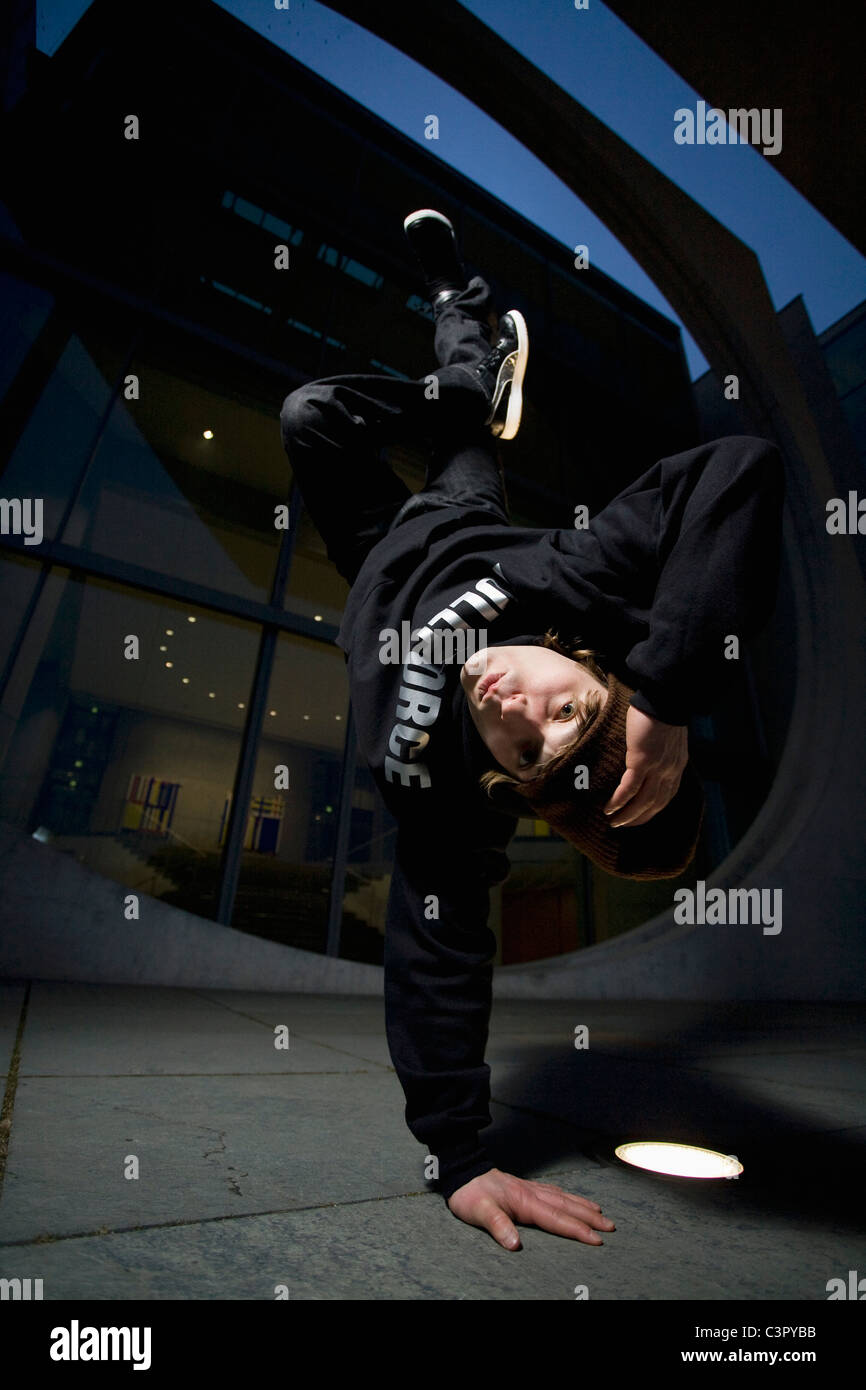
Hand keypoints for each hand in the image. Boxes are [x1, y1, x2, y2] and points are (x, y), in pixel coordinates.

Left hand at [447, 1168, 614, 1249]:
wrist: (463, 1170)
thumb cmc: (470, 1194)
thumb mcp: (479, 1211)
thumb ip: (498, 1225)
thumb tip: (515, 1244)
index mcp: (525, 1201)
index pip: (556, 1219)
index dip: (577, 1230)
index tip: (596, 1239)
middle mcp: (532, 1193)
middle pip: (567, 1207)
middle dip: (589, 1218)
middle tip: (610, 1227)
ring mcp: (531, 1188)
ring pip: (563, 1197)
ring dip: (583, 1206)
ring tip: (601, 1213)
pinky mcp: (526, 1187)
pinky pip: (554, 1192)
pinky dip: (569, 1197)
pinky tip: (573, 1200)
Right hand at [603, 705, 687, 827]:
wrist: (665, 698)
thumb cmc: (663, 711)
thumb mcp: (668, 737)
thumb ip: (661, 750)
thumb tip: (648, 755)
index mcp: (676, 766)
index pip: (666, 796)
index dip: (652, 810)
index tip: (639, 818)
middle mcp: (670, 771)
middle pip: (655, 804)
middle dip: (638, 818)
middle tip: (622, 825)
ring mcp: (657, 769)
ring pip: (642, 801)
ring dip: (627, 815)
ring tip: (613, 822)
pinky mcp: (643, 762)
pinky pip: (629, 789)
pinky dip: (619, 802)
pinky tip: (609, 809)